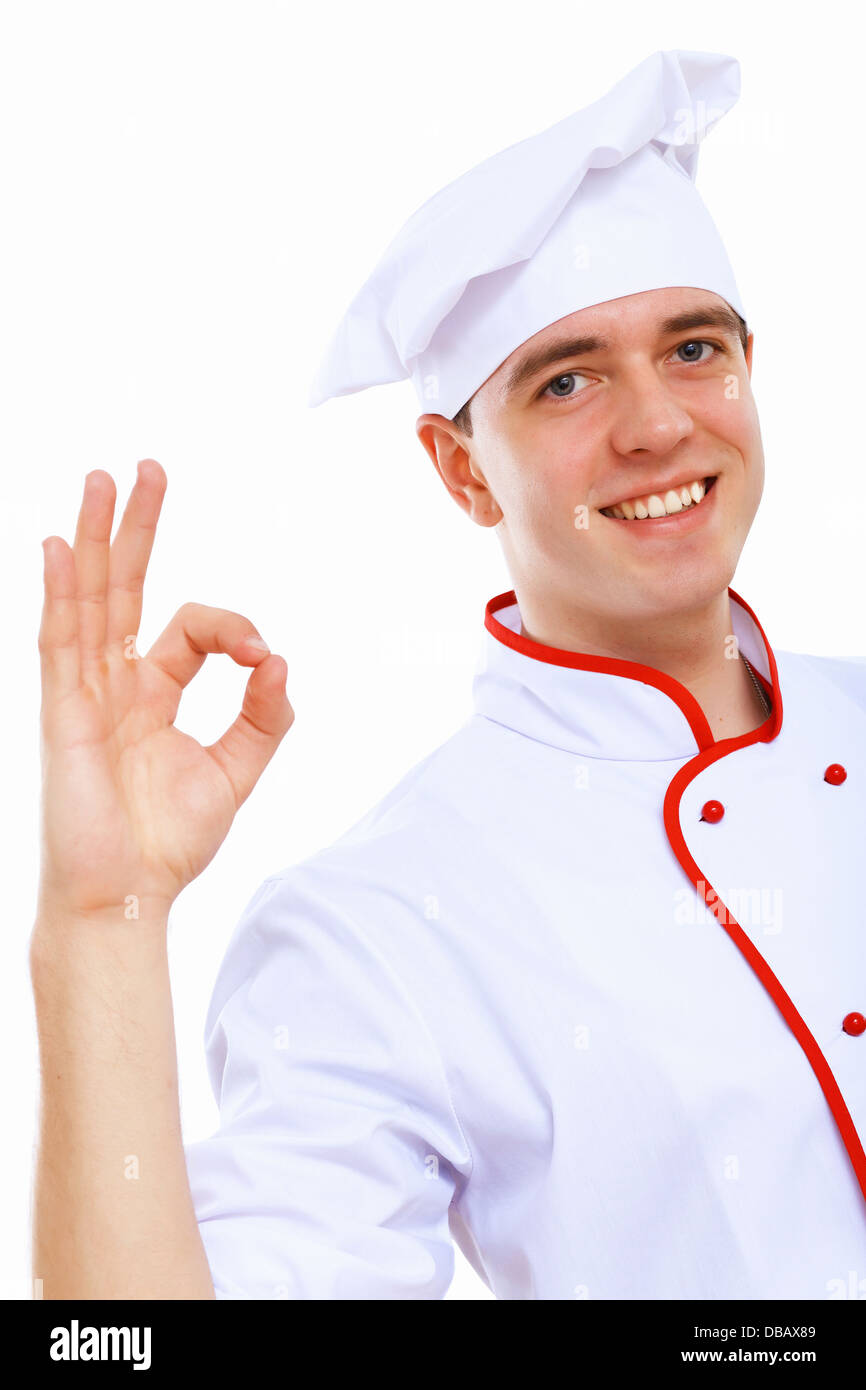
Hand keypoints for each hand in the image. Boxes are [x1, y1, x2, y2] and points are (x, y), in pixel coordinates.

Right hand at [35, 459, 293, 924]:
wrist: (130, 896)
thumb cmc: (170, 842)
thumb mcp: (237, 770)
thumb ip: (264, 715)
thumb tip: (279, 657)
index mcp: (153, 693)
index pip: (190, 627)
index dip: (231, 626)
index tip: (260, 655)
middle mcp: (114, 683)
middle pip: (125, 587)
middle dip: (138, 528)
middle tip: (147, 468)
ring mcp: (84, 694)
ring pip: (89, 599)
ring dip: (97, 538)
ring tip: (102, 479)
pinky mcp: (62, 714)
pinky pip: (58, 642)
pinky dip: (61, 593)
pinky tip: (63, 546)